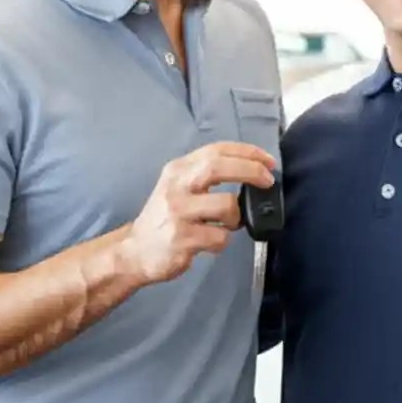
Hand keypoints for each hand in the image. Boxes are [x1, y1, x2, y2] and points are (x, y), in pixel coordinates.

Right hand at [122, 142, 276, 284]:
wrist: (134, 252)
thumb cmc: (164, 218)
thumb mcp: (177, 187)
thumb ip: (205, 176)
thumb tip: (250, 171)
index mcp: (178, 170)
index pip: (216, 150)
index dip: (247, 152)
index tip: (267, 161)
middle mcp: (176, 186)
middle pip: (218, 167)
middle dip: (250, 170)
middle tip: (268, 181)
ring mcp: (178, 213)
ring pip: (226, 205)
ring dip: (237, 217)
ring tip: (229, 224)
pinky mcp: (182, 239)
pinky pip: (220, 237)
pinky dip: (222, 241)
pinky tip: (210, 242)